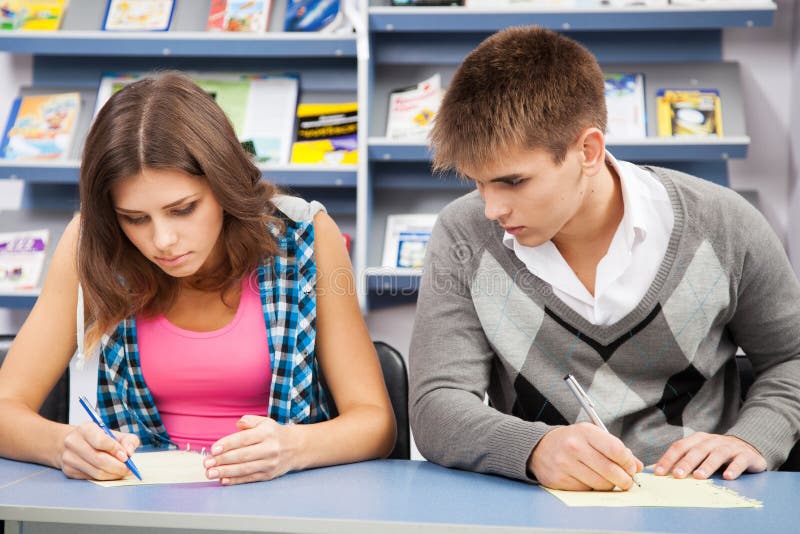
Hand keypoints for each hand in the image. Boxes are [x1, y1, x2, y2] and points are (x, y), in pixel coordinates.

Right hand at [60, 422, 139, 479]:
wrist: (75, 443)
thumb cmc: (99, 438)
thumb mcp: (115, 433)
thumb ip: (128, 440)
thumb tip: (129, 452)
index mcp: (85, 428)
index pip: (101, 441)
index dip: (116, 450)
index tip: (126, 457)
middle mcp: (73, 442)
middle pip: (99, 459)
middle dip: (117, 467)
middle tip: (128, 469)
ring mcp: (69, 458)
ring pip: (96, 472)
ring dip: (113, 474)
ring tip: (122, 471)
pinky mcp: (69, 471)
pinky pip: (91, 478)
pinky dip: (105, 477)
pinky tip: (111, 473)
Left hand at [203, 415, 298, 484]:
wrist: (296, 448)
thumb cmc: (273, 434)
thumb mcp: (264, 422)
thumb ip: (250, 421)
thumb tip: (239, 424)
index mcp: (267, 433)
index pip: (244, 439)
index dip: (228, 444)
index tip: (213, 449)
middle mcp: (270, 449)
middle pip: (243, 455)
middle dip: (222, 460)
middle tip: (207, 463)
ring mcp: (270, 463)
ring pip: (245, 469)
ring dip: (225, 472)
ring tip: (210, 473)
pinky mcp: (269, 475)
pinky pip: (250, 478)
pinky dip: (235, 480)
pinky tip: (223, 480)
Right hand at [528, 423, 642, 490]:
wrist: (540, 448)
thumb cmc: (571, 441)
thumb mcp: (592, 436)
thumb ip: (616, 449)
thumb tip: (637, 466)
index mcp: (585, 432)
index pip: (616, 450)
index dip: (628, 462)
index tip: (631, 468)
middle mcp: (574, 447)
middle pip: (610, 470)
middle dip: (624, 479)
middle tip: (626, 481)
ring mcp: (565, 464)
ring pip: (600, 484)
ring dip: (609, 485)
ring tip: (607, 480)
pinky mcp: (560, 480)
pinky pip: (586, 490)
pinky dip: (592, 488)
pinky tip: (589, 480)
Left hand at [654, 432, 766, 479]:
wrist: (747, 447)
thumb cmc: (716, 453)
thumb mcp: (698, 454)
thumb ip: (679, 461)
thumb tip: (653, 470)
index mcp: (697, 440)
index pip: (679, 447)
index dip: (668, 459)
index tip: (658, 472)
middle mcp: (712, 441)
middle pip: (697, 450)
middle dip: (685, 462)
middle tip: (677, 475)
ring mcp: (730, 447)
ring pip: (717, 454)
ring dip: (707, 465)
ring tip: (699, 476)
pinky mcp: (746, 455)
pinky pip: (740, 461)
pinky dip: (734, 468)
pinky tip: (728, 477)